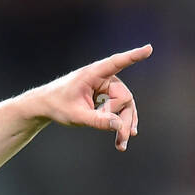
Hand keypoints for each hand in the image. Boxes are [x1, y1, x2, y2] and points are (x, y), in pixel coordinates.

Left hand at [35, 44, 152, 151]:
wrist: (46, 105)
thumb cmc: (58, 106)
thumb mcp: (77, 116)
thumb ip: (98, 121)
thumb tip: (120, 126)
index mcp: (92, 74)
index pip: (116, 63)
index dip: (133, 56)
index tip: (149, 49)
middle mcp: (103, 77)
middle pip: (124, 97)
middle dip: (123, 119)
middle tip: (121, 140)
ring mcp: (106, 86)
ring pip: (124, 105)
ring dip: (123, 124)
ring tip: (121, 145)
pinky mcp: (106, 95)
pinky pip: (119, 108)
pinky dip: (119, 122)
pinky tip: (121, 138)